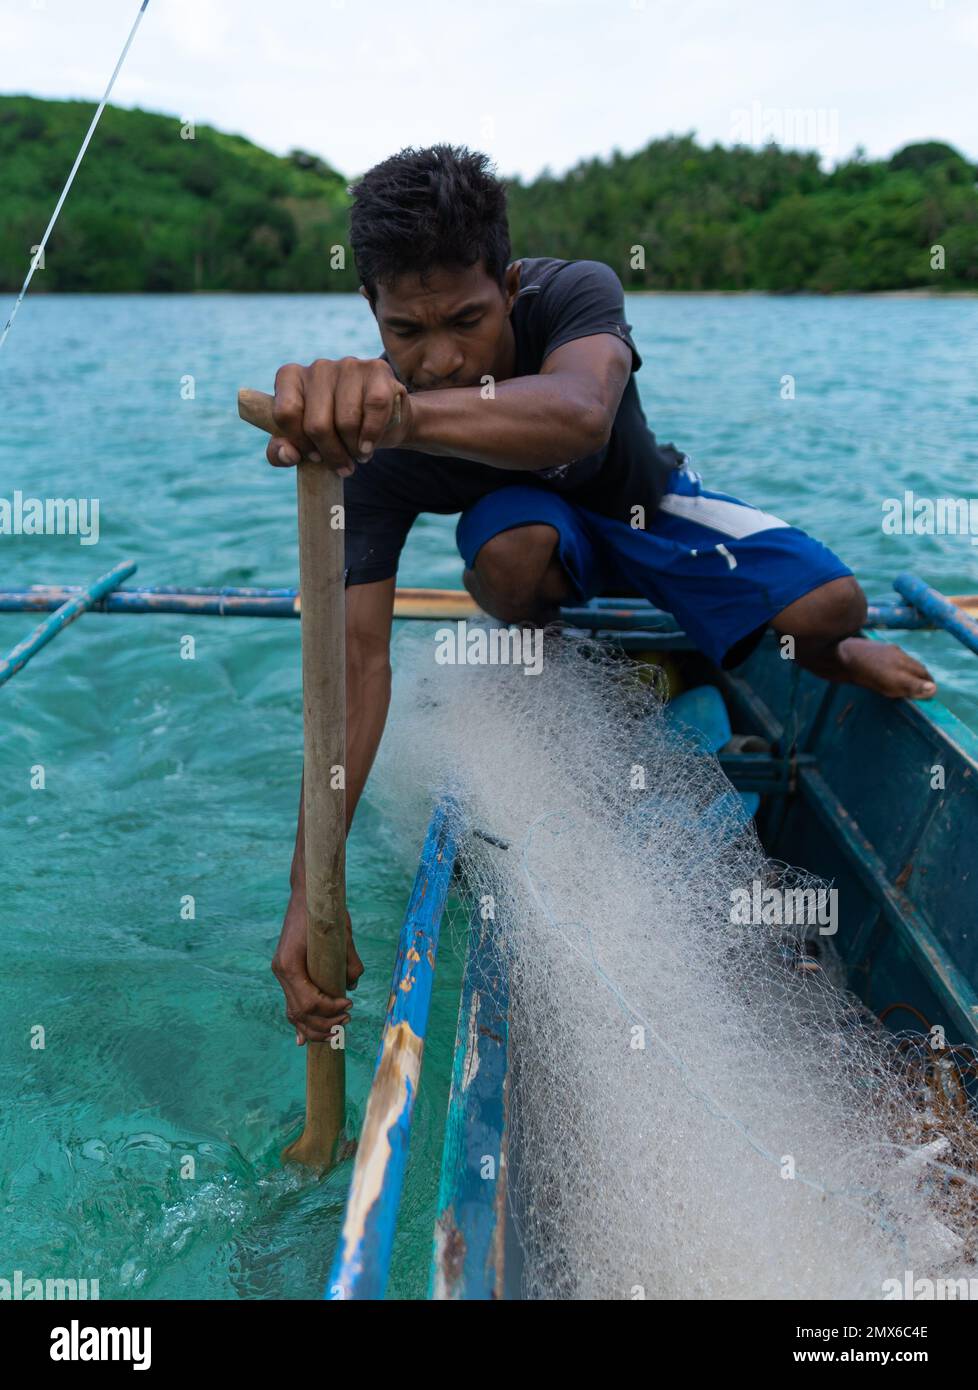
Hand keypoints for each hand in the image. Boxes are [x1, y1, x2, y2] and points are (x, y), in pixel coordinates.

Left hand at [266, 357, 410, 476]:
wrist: (379, 418)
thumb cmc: (333, 430)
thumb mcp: (303, 441)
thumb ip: (281, 452)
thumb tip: (288, 454)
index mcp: (290, 378)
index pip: (285, 413)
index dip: (300, 443)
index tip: (315, 458)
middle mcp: (317, 367)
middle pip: (317, 424)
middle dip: (331, 454)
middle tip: (342, 466)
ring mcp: (347, 365)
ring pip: (347, 420)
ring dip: (354, 449)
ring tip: (358, 455)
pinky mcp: (376, 369)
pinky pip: (374, 407)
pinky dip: (373, 434)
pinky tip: (370, 444)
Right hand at [272, 893, 364, 1044]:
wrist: (307, 894)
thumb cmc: (326, 911)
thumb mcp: (344, 935)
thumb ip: (350, 962)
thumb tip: (353, 986)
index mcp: (290, 964)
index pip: (310, 1002)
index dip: (331, 1009)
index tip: (349, 1004)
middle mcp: (281, 971)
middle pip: (300, 1013)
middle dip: (325, 1023)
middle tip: (348, 1019)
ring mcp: (281, 972)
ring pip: (293, 1013)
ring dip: (315, 1026)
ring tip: (337, 1029)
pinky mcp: (286, 971)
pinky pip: (291, 1003)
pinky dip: (299, 1022)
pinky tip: (303, 1040)